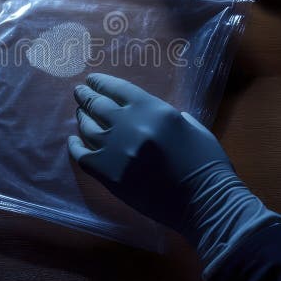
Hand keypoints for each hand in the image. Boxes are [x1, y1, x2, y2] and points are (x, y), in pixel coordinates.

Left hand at [68, 73, 280, 275]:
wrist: (203, 201)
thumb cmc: (206, 163)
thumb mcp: (192, 126)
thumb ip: (170, 115)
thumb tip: (155, 113)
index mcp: (152, 109)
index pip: (118, 88)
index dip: (101, 82)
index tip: (92, 79)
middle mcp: (129, 124)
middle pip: (98, 104)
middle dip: (86, 96)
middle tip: (79, 92)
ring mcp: (115, 149)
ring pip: (87, 128)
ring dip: (82, 118)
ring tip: (80, 113)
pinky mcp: (107, 173)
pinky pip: (81, 155)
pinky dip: (75, 146)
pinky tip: (74, 140)